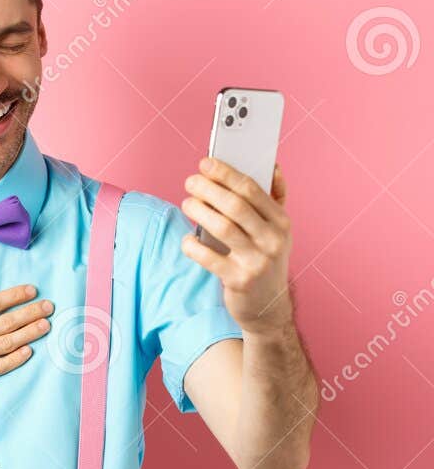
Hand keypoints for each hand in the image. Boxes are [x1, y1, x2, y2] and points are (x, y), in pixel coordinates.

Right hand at [0, 264, 52, 408]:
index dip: (15, 296)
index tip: (31, 290)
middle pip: (7, 323)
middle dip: (31, 313)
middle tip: (49, 306)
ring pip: (8, 344)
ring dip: (29, 333)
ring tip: (46, 325)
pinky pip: (0, 367)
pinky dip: (16, 359)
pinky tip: (29, 351)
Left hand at [180, 158, 293, 335]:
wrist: (268, 306)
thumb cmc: (265, 258)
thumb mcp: (277, 230)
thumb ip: (274, 198)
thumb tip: (273, 166)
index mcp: (282, 222)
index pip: (253, 189)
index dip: (226, 173)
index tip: (205, 162)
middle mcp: (273, 240)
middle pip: (235, 205)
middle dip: (208, 188)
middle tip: (190, 181)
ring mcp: (257, 261)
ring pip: (221, 227)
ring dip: (198, 210)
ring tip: (187, 203)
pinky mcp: (239, 280)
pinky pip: (208, 256)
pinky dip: (192, 244)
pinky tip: (189, 239)